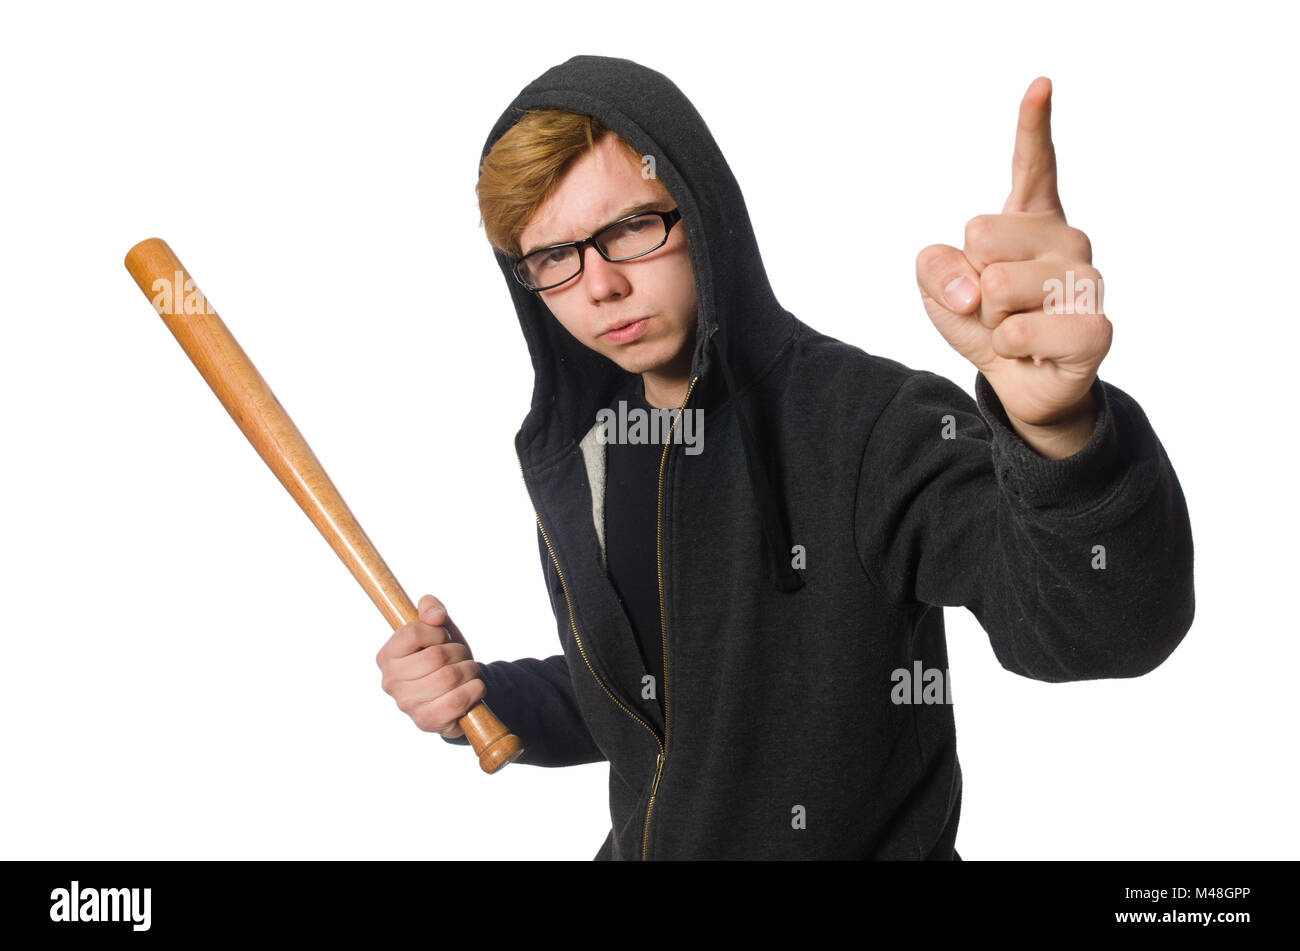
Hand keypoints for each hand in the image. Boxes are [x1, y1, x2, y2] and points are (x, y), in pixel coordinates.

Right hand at [375, 594, 484, 738]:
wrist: (460, 692)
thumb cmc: (445, 658)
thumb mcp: (439, 629)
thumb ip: (431, 609)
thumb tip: (435, 615)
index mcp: (387, 656)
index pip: (412, 633)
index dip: (437, 632)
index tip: (443, 638)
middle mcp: (390, 682)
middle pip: (436, 656)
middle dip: (458, 653)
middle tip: (460, 658)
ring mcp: (406, 704)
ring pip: (450, 677)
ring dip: (470, 671)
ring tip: (468, 673)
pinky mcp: (425, 721)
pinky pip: (457, 700)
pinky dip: (474, 690)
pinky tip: (473, 688)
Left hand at [916, 77, 1111, 458]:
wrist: (1018, 384)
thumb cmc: (984, 324)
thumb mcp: (938, 289)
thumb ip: (934, 268)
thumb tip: (974, 287)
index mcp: (1032, 219)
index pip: (1034, 164)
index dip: (1033, 124)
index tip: (1040, 83)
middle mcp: (1067, 239)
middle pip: (982, 235)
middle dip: (969, 281)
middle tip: (996, 307)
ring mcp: (1087, 281)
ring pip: (999, 286)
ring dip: (989, 320)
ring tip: (1015, 329)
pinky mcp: (1095, 328)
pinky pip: (1021, 329)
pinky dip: (1009, 345)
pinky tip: (1032, 351)